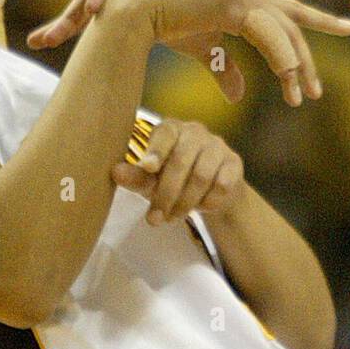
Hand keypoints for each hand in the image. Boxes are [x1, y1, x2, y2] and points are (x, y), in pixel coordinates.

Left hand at [112, 118, 244, 224]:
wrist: (210, 191)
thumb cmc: (172, 180)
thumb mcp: (151, 181)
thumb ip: (136, 176)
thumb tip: (115, 172)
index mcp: (171, 129)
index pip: (165, 134)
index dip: (156, 150)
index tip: (148, 167)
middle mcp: (195, 131)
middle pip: (181, 161)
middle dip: (166, 193)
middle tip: (155, 218)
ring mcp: (217, 145)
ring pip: (201, 175)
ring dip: (185, 202)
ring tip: (173, 218)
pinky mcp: (234, 162)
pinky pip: (222, 184)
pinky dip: (209, 201)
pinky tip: (201, 207)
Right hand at [115, 0, 349, 105]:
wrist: (137, 14)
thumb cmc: (168, 27)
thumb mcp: (204, 53)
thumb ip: (224, 71)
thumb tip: (240, 95)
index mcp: (247, 3)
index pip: (292, 12)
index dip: (321, 19)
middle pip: (294, 27)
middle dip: (308, 60)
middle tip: (316, 92)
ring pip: (285, 35)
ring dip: (295, 67)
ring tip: (299, 98)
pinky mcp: (232, 8)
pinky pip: (268, 35)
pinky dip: (281, 57)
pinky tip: (289, 77)